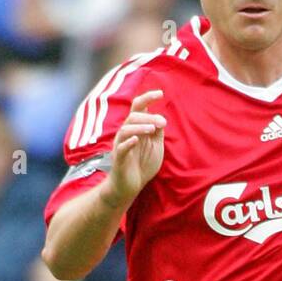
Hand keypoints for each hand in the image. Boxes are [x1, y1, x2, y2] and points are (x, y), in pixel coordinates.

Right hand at [103, 89, 167, 206]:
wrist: (129, 187)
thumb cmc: (142, 165)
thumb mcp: (155, 147)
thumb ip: (158, 133)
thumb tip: (162, 119)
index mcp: (136, 128)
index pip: (139, 108)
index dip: (148, 98)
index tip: (160, 93)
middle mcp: (126, 133)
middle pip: (133, 116)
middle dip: (149, 117)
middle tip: (162, 123)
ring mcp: (121, 145)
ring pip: (126, 129)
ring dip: (140, 126)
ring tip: (153, 129)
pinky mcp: (119, 159)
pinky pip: (121, 147)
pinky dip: (128, 142)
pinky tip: (136, 139)